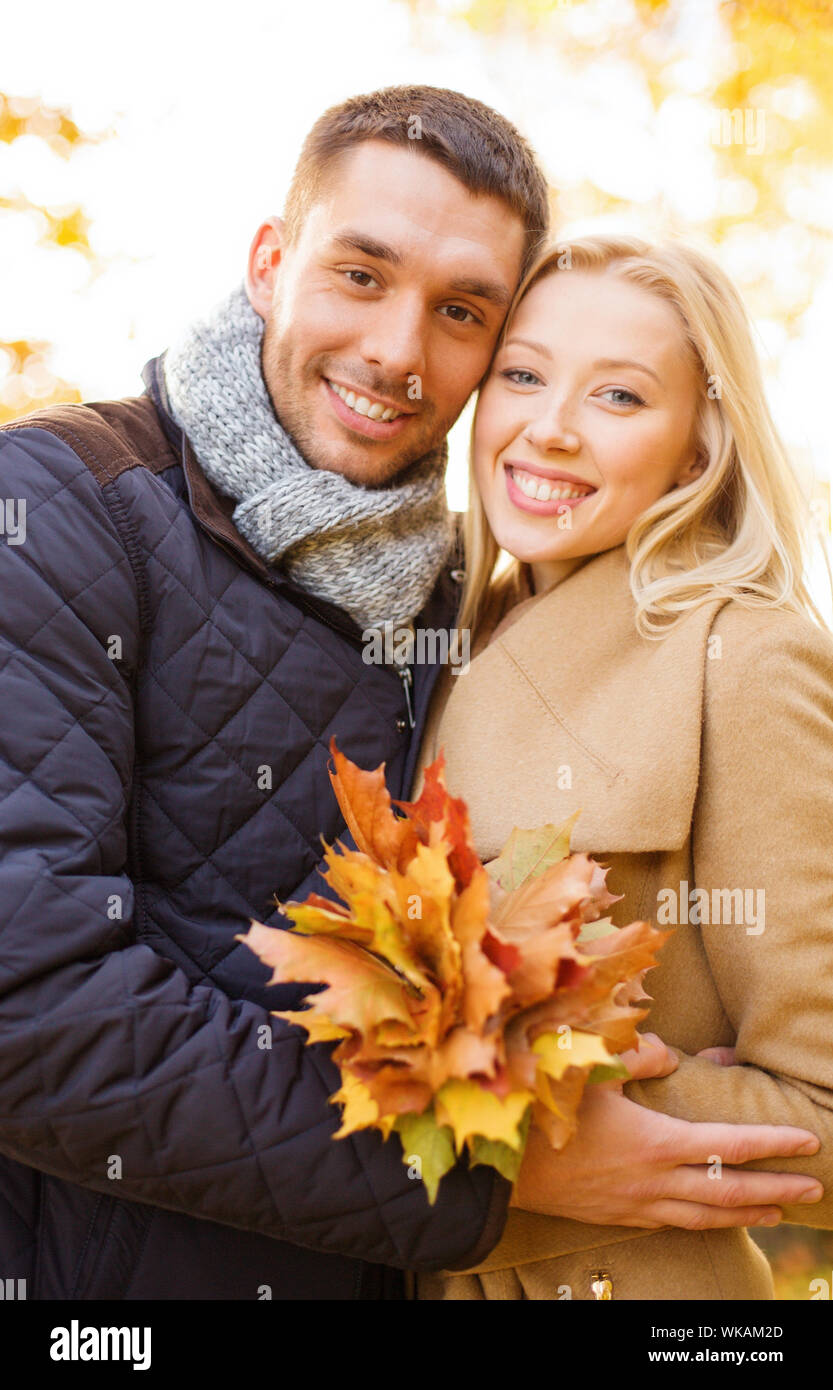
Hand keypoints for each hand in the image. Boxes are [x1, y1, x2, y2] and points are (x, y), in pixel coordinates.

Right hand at [511, 1032, 821, 1228]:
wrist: (499, 1165)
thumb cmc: (544, 1106)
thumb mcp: (590, 1065)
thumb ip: (637, 1054)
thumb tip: (670, 1052)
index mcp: (655, 1141)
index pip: (730, 1144)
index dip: (773, 1143)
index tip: (806, 1141)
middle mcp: (654, 1181)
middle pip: (729, 1190)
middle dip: (776, 1188)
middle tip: (814, 1187)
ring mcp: (636, 1204)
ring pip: (706, 1216)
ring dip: (746, 1214)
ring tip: (777, 1211)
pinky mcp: (616, 1215)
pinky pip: (673, 1224)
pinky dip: (704, 1223)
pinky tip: (713, 1220)